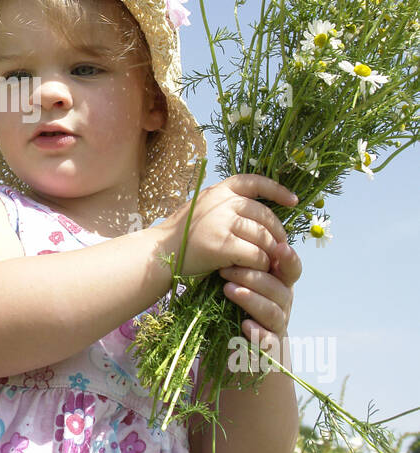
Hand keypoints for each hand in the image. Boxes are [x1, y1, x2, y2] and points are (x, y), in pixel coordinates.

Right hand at [162, 173, 298, 279]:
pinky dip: (260, 265)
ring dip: (270, 253)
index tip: (294, 201)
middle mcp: (222, 202)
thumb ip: (226, 206)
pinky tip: (254, 271)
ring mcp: (222, 222)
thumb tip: (260, 213)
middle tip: (280, 248)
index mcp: (219, 191)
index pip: (254, 181)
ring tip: (267, 263)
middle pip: (266, 215)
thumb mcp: (202, 209)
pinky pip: (256, 255)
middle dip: (277, 233)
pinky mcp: (222, 245)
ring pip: (264, 237)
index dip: (277, 190)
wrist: (159, 254)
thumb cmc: (182, 236)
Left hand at [219, 240, 302, 360]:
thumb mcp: (239, 283)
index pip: (291, 269)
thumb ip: (240, 265)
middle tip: (225, 271)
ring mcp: (277, 326)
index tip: (280, 247)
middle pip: (277, 288)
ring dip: (251, 299)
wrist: (237, 346)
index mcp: (279, 284)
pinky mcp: (269, 348)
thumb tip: (223, 241)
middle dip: (252, 277)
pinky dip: (259, 334)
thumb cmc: (234, 305)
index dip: (289, 258)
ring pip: (272, 311)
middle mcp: (283, 303)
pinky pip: (268, 341)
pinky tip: (246, 326)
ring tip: (229, 291)